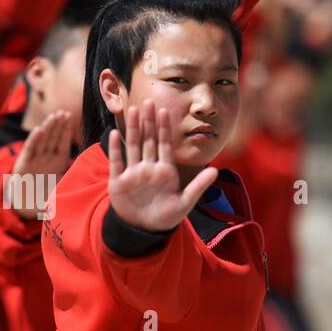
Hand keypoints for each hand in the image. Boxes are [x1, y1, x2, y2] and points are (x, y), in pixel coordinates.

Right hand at [7, 110, 73, 218]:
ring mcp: (34, 159)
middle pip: (53, 137)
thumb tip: (89, 170)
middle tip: (63, 112)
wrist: (26, 205)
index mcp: (57, 161)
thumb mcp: (63, 184)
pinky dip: (34, 140)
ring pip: (42, 140)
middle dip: (58, 124)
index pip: (62, 142)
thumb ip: (73, 176)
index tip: (69, 116)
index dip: (65, 129)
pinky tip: (39, 130)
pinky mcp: (23, 164)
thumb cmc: (45, 195)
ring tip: (53, 116)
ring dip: (48, 128)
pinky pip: (30, 149)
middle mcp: (45, 157)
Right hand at [107, 102, 216, 232]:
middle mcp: (149, 167)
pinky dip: (116, 149)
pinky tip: (115, 134)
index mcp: (165, 170)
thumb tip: (216, 171)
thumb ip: (198, 186)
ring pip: (133, 145)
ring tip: (132, 110)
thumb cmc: (166, 216)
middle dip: (148, 121)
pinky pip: (117, 162)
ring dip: (133, 128)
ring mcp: (133, 173)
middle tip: (148, 100)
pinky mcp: (119, 181)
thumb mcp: (185, 203)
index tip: (164, 110)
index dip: (164, 127)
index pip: (165, 144)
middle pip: (148, 139)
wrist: (144, 230)